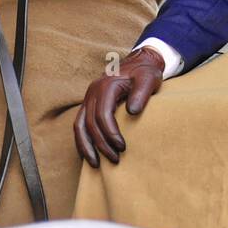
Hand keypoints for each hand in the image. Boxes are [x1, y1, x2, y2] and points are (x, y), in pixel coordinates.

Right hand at [74, 47, 164, 167]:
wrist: (139, 62)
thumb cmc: (145, 72)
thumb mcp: (148, 79)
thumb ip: (141, 94)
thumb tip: (133, 112)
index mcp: (106, 85)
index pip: (103, 115)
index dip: (111, 133)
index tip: (123, 147)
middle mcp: (93, 92)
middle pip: (90, 123)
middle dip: (101, 144)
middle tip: (115, 159)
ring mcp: (88, 98)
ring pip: (79, 126)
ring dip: (86, 147)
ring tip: (96, 164)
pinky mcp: (88, 104)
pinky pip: (79, 125)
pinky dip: (82, 141)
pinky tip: (89, 154)